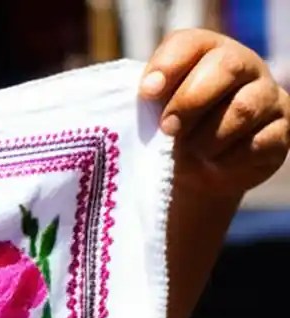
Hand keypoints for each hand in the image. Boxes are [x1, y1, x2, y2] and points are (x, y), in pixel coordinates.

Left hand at [140, 29, 289, 198]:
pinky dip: (228, 158)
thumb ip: (150, 97)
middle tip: (168, 128)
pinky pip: (258, 142)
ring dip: (208, 136)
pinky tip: (215, 162)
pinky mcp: (279, 131)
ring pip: (242, 108)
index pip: (191, 43)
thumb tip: (146, 93)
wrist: (196, 169)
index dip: (168, 66)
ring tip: (192, 150)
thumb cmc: (171, 128)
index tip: (147, 93)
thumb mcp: (154, 109)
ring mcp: (267, 97)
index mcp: (207, 51)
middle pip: (226, 67)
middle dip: (190, 101)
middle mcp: (244, 66)